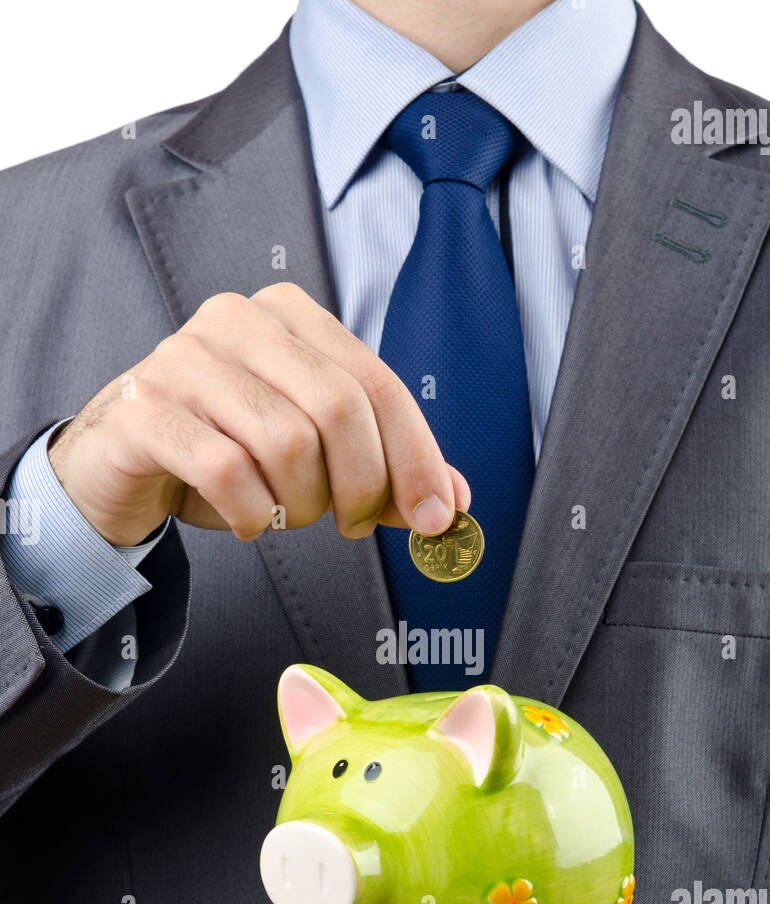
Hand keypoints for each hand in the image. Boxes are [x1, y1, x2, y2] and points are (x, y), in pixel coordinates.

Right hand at [48, 283, 468, 545]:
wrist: (121, 461)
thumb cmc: (226, 450)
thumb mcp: (312, 455)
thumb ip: (381, 470)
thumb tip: (452, 503)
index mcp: (290, 315)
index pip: (378, 383)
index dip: (417, 456)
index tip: (435, 517)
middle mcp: (236, 321)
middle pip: (339, 408)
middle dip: (361, 485)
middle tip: (351, 525)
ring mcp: (183, 360)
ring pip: (286, 442)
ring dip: (300, 504)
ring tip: (284, 515)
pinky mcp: (145, 411)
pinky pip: (225, 471)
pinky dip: (250, 514)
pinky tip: (247, 520)